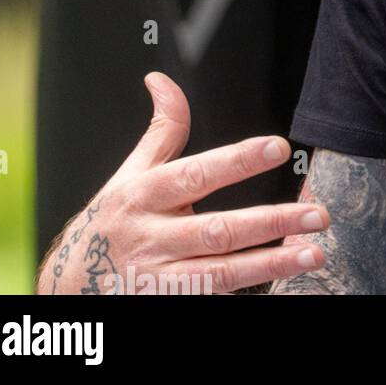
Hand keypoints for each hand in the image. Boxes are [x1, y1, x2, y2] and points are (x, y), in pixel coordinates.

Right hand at [37, 72, 328, 294]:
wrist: (68, 289)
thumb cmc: (111, 223)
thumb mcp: (128, 175)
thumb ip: (160, 131)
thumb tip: (162, 79)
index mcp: (144, 196)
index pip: (196, 174)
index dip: (237, 160)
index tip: (278, 147)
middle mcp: (151, 239)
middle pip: (217, 231)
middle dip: (271, 223)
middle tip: (318, 215)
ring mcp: (157, 280)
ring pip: (219, 274)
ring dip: (270, 264)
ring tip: (313, 252)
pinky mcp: (164, 306)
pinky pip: (211, 300)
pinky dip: (247, 292)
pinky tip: (284, 282)